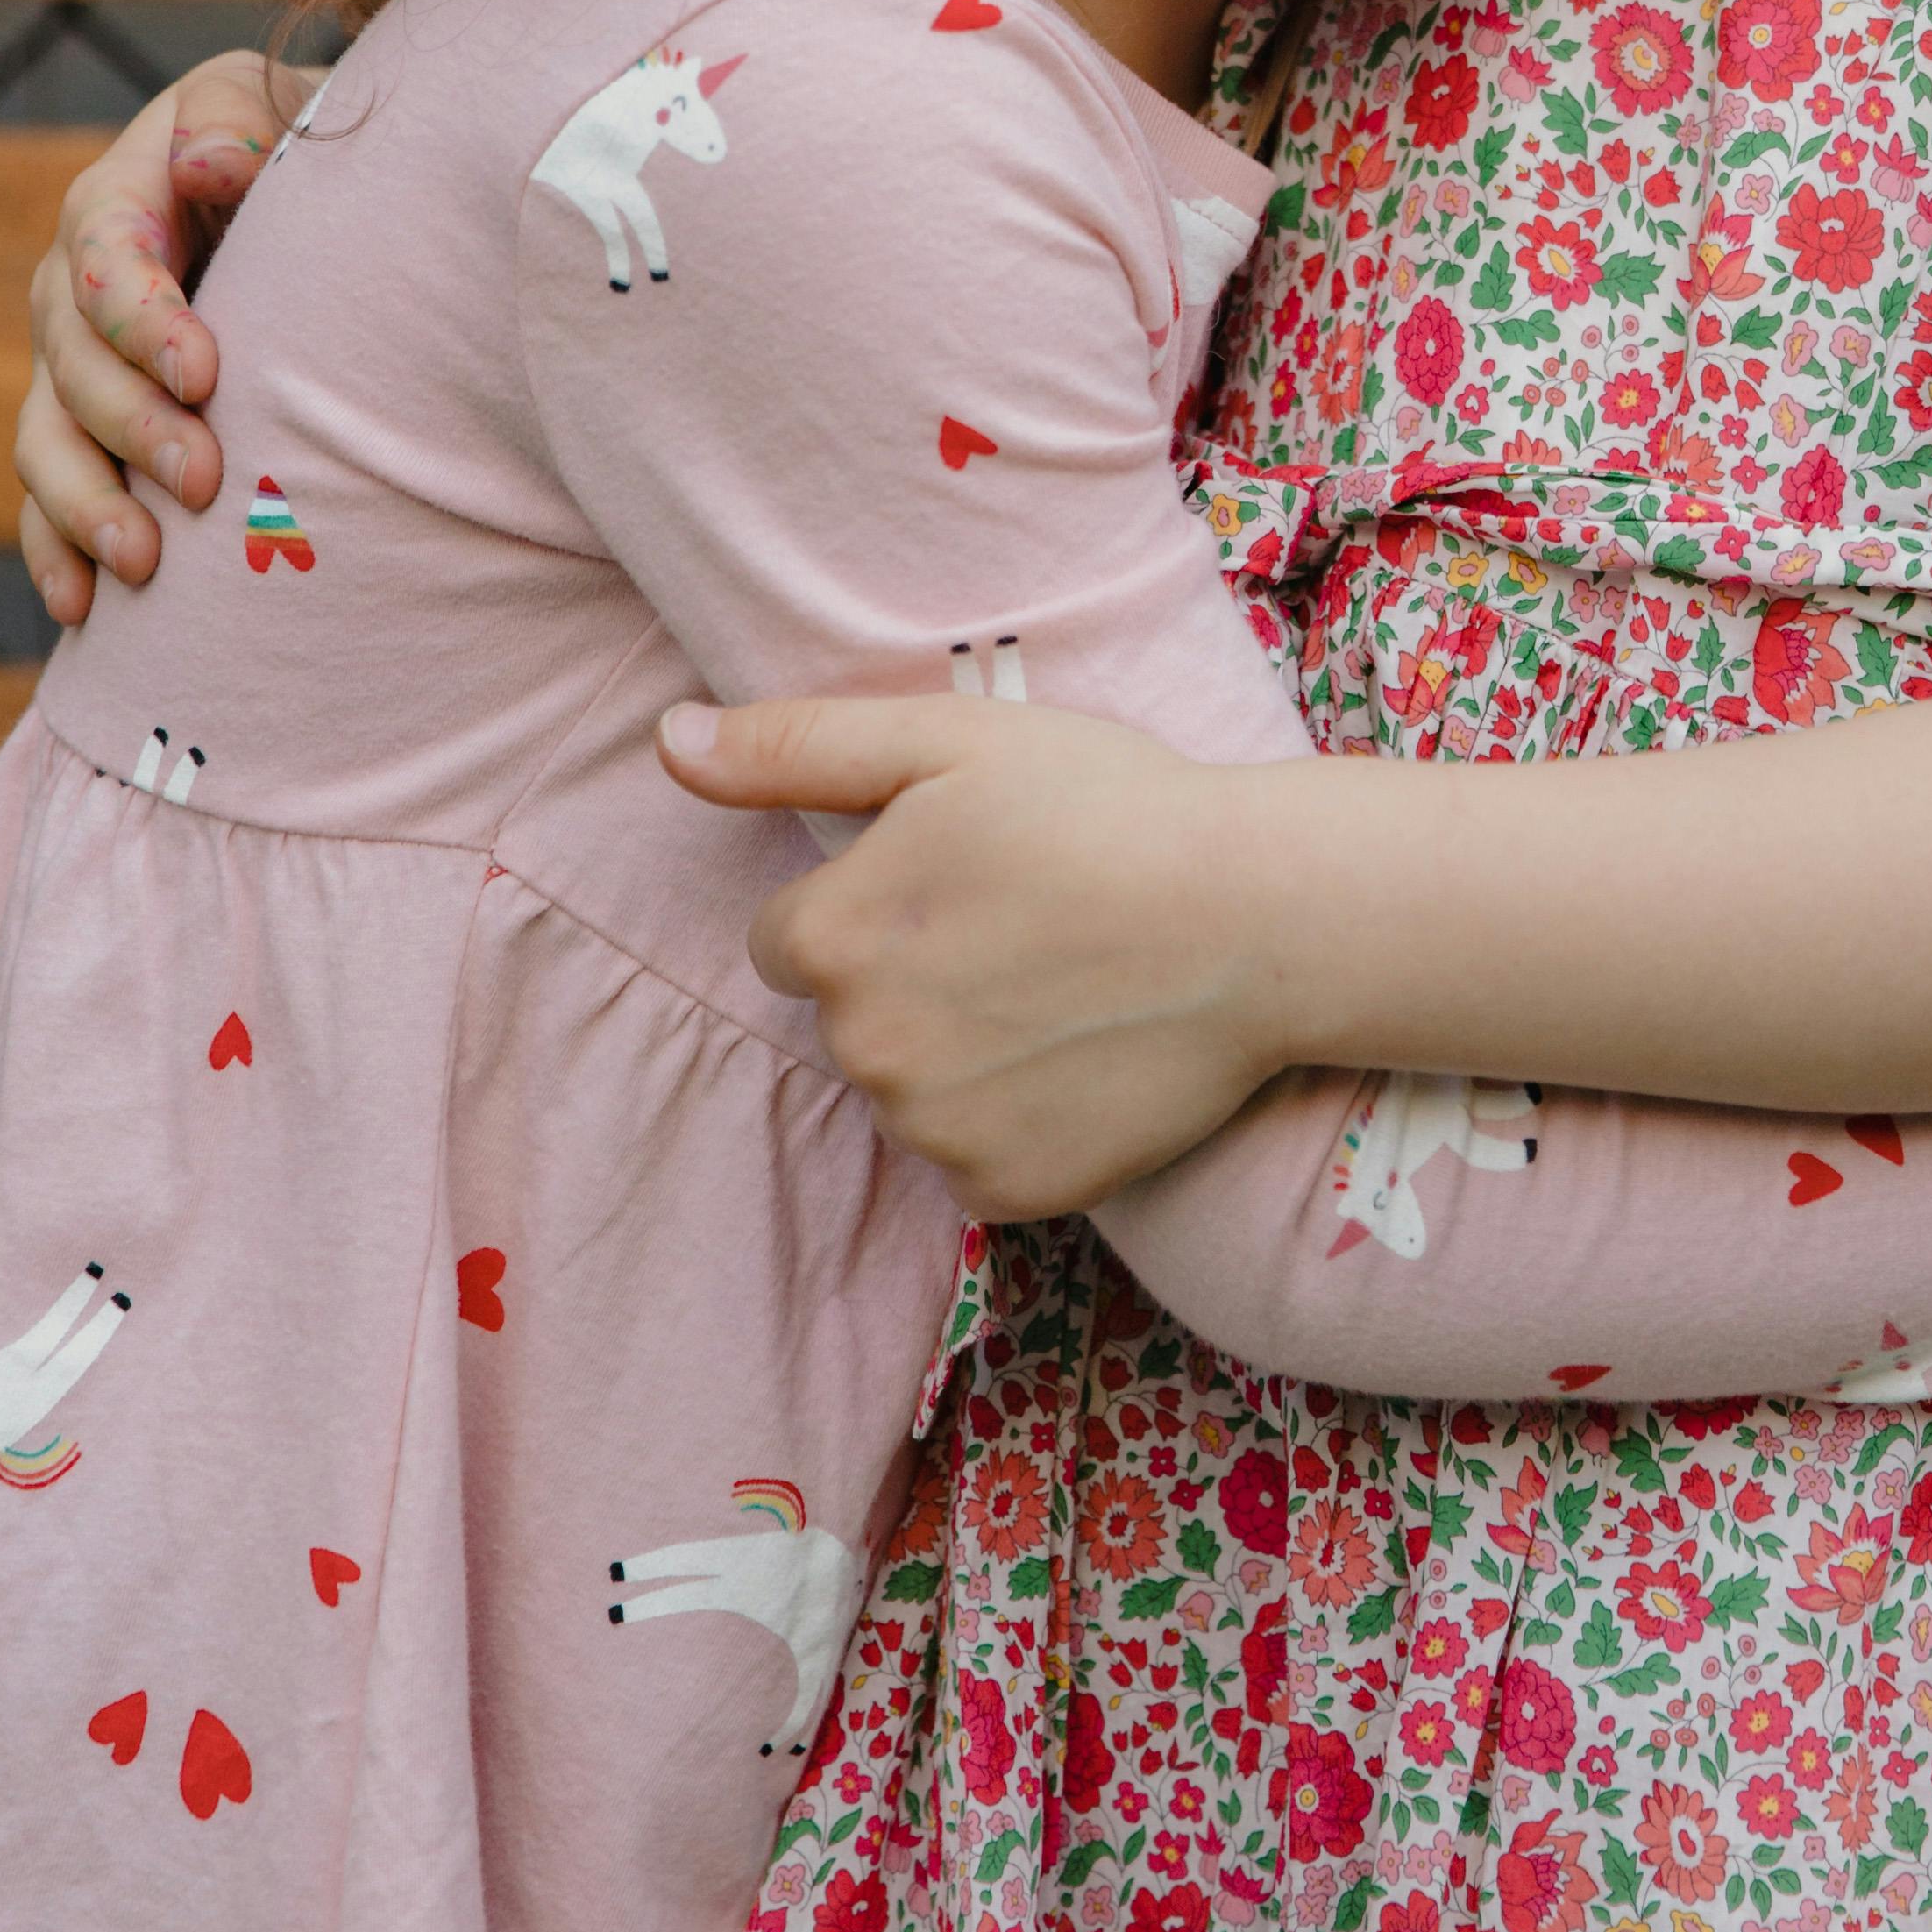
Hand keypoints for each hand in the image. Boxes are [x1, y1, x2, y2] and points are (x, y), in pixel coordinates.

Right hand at [15, 54, 321, 621]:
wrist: (311, 212)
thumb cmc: (304, 152)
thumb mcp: (282, 105)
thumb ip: (239, 121)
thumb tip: (208, 161)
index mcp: (117, 204)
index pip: (106, 263)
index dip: (145, 321)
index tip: (207, 375)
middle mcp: (76, 291)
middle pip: (72, 365)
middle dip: (133, 428)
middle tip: (204, 482)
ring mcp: (72, 369)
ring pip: (46, 442)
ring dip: (87, 507)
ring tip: (143, 565)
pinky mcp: (86, 434)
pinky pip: (47, 501)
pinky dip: (59, 554)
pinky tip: (86, 610)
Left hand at [670, 692, 1302, 1212]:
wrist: (1261, 917)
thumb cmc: (1109, 807)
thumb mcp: (946, 739)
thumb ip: (793, 746)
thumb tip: (670, 740)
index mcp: (833, 940)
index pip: (789, 943)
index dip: (872, 904)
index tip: (961, 881)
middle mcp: (864, 1050)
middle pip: (851, 1021)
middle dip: (912, 981)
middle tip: (1027, 926)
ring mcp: (935, 1132)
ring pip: (911, 1093)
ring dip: (961, 1054)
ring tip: (1066, 989)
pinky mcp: (1006, 1191)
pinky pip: (975, 1159)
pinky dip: (1016, 1119)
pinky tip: (1084, 1057)